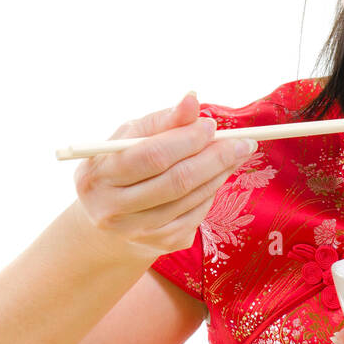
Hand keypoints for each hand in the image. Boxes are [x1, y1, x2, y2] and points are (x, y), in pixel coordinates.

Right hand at [72, 90, 255, 261]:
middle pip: (177, 181)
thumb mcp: (129, 141)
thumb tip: (192, 99)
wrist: (107, 225)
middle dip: (216, 157)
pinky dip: (211, 191)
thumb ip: (161, 121)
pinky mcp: (162, 244)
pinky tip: (216, 176)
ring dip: (221, 173)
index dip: (186, 139)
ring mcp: (139, 231)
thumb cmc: (120, 168)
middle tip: (243, 142)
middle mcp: (115, 209)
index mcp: (100, 176)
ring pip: (193, 198)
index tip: (211, 125)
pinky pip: (198, 213)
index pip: (152, 156)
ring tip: (236, 153)